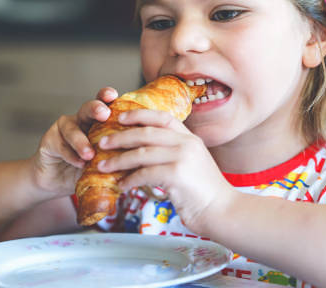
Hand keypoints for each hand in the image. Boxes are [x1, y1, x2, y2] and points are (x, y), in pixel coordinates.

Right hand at [31, 87, 118, 196]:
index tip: (115, 95)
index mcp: (98, 122)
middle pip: (88, 109)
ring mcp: (64, 129)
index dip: (107, 96)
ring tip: (90, 154)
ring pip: (72, 128)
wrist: (57, 182)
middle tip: (104, 114)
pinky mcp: (49, 140)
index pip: (104, 105)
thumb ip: (119, 156)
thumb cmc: (86, 170)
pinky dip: (71, 155)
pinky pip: (61, 145)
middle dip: (96, 108)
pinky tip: (80, 163)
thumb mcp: (106, 162)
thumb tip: (141, 156)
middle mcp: (81, 120)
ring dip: (81, 142)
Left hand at [96, 109, 235, 234]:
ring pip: (141, 153)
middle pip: (146, 133)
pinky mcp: (177, 175)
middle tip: (102, 142)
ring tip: (103, 166)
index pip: (162, 117)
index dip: (139, 114)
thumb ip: (172, 154)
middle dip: (120, 137)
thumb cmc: (204, 193)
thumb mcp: (191, 165)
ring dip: (118, 160)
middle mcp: (187, 143)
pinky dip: (129, 180)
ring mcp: (183, 158)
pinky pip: (145, 174)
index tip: (120, 117)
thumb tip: (142, 154)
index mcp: (190, 138)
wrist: (224, 212)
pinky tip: (121, 185)